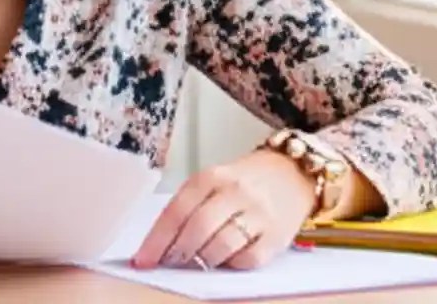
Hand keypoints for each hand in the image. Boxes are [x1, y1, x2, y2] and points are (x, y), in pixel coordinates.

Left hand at [132, 148, 316, 269]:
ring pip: (221, 246)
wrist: (293, 172)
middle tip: (168, 263)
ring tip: (195, 262)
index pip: (177, 210)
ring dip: (201, 261)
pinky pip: (247, 259)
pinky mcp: (277, 235)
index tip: (143, 259)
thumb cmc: (245, 180)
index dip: (156, 239)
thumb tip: (160, 244)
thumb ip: (189, 206)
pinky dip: (231, 264)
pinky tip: (226, 260)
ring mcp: (258, 213)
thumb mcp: (213, 180)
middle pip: (197, 228)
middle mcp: (235, 192)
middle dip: (176, 252)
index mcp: (212, 176)